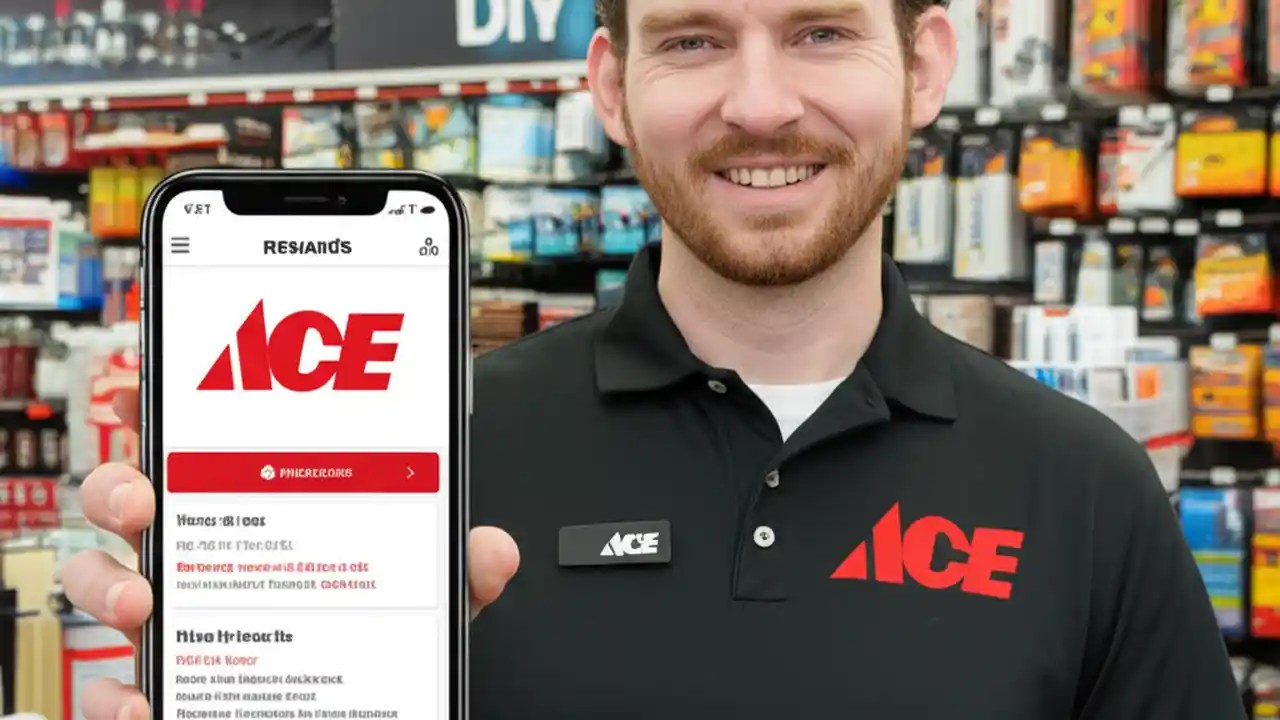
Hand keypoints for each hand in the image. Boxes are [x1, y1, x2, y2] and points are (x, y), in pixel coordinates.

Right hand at [61, 387, 519, 719]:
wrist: (355, 708)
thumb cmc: (375, 635)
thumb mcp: (423, 596)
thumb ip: (460, 571)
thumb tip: (495, 551)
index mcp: (256, 514)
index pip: (199, 448)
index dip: (160, 411)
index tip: (143, 388)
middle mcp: (201, 557)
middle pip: (127, 501)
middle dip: (118, 488)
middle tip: (143, 503)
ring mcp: (174, 617)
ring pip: (100, 582)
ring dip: (106, 586)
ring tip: (142, 608)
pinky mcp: (166, 680)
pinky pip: (108, 688)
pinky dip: (111, 697)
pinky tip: (142, 702)